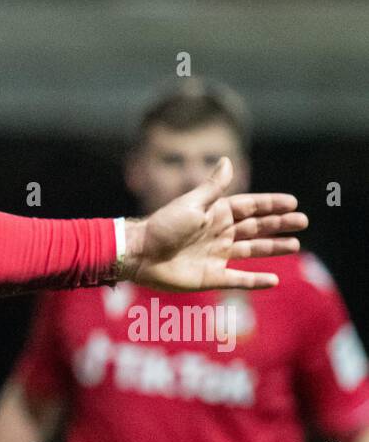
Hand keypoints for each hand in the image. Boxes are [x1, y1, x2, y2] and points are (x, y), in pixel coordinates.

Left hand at [121, 157, 306, 290]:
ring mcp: (215, 255)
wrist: (140, 255)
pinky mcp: (210, 277)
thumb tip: (227, 160)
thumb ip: (213, 187)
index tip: (292, 202)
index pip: (250, 207)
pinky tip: (273, 280)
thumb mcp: (192, 203)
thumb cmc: (163, 226)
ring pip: (252, 250)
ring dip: (273, 248)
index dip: (271, 204)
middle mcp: (218, 233)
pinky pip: (238, 279)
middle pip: (256, 227)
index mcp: (216, 213)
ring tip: (295, 245)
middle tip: (302, 221)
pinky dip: (255, 280)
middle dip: (279, 224)